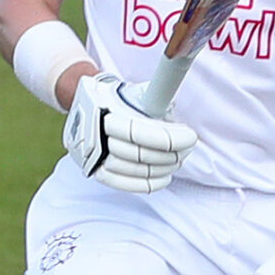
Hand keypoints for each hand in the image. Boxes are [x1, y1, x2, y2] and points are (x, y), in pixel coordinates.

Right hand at [61, 72, 195, 193]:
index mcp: (106, 113)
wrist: (84, 105)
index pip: (146, 135)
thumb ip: (154, 96)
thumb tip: (173, 108)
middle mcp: (96, 136)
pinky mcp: (94, 170)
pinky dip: (148, 183)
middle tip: (187, 148)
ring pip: (137, 171)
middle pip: (143, 155)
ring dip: (164, 167)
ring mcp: (94, 156)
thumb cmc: (116, 98)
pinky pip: (124, 184)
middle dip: (172, 154)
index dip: (173, 138)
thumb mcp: (132, 90)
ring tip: (178, 159)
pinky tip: (165, 177)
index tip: (190, 136)